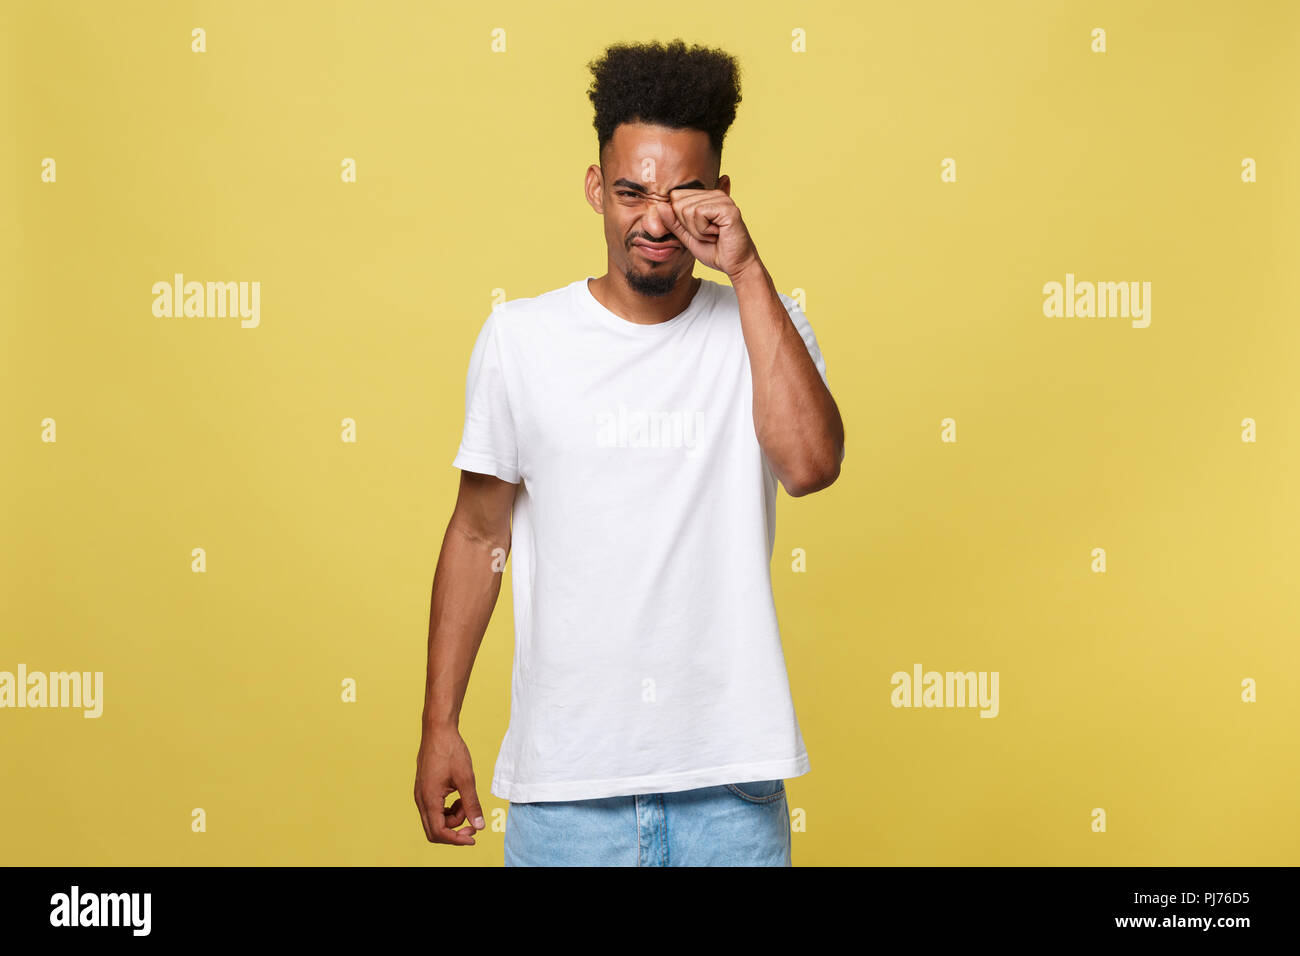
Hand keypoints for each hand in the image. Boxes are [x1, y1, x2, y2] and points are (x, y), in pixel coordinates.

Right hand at [414, 725, 485, 844]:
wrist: (438, 730)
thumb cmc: (451, 751)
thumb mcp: (466, 778)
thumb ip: (471, 804)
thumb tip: (479, 826)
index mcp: (429, 799)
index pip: (439, 832)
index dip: (457, 839)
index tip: (474, 837)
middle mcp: (421, 799)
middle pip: (434, 831)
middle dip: (455, 831)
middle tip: (473, 824)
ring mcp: (421, 794)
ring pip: (435, 820)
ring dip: (453, 818)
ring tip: (466, 801)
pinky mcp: (424, 789)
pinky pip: (434, 809)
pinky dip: (448, 810)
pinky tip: (459, 797)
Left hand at [650, 190, 759, 279]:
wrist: (736, 265)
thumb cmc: (715, 251)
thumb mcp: (687, 237)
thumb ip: (674, 222)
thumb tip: (659, 206)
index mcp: (706, 197)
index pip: (675, 197)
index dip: (680, 220)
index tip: (699, 231)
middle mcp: (714, 193)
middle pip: (678, 202)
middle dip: (687, 225)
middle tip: (707, 234)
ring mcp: (722, 198)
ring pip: (686, 209)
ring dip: (696, 230)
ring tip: (713, 235)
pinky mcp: (727, 207)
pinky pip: (698, 213)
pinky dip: (703, 230)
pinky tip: (718, 233)